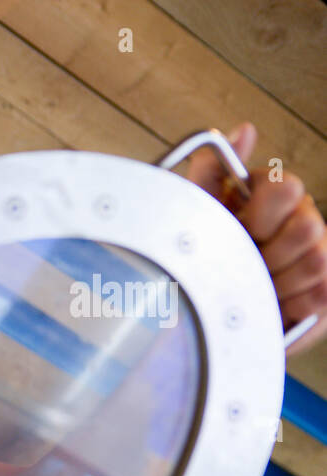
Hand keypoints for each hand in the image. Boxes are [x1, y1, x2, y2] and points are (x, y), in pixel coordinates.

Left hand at [186, 122, 326, 355]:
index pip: (286, 188)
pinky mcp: (326, 286)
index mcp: (274, 197)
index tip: (241, 230)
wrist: (215, 306)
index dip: (261, 215)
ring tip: (255, 285)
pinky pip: (322, 292)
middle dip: (268, 254)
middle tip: (244, 265)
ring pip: (316, 261)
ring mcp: (319, 251)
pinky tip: (273, 301)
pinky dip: (291, 303)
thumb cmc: (206, 255)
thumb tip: (243, 131)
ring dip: (278, 282)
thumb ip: (213, 169)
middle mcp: (303, 218)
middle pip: (308, 227)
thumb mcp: (198, 212)